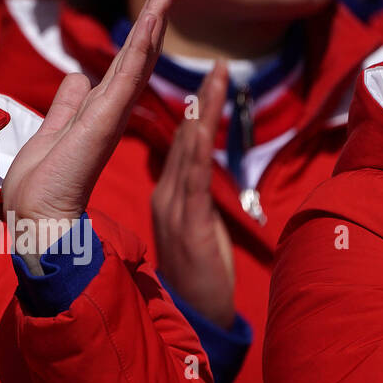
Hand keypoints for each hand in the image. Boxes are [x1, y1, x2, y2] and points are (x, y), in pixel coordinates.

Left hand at [2, 0, 182, 273]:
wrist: (36, 219)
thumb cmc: (41, 186)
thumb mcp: (52, 131)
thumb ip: (67, 106)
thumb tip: (77, 79)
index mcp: (99, 110)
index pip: (126, 61)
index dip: (143, 29)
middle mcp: (111, 109)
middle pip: (140, 51)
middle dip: (158, 10)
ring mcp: (111, 114)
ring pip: (139, 56)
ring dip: (156, 16)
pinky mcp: (104, 122)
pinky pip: (126, 78)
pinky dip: (140, 48)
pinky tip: (152, 21)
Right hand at [151, 61, 235, 328]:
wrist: (194, 315)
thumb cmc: (196, 276)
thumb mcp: (192, 229)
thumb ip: (189, 198)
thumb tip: (194, 172)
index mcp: (166, 195)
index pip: (181, 144)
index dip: (193, 111)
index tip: (205, 82)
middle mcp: (167, 194)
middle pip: (185, 138)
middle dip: (202, 100)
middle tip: (216, 67)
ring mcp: (176, 207)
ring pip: (190, 150)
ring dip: (205, 113)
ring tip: (215, 80)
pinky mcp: (190, 222)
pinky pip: (195, 178)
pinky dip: (199, 149)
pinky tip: (204, 126)